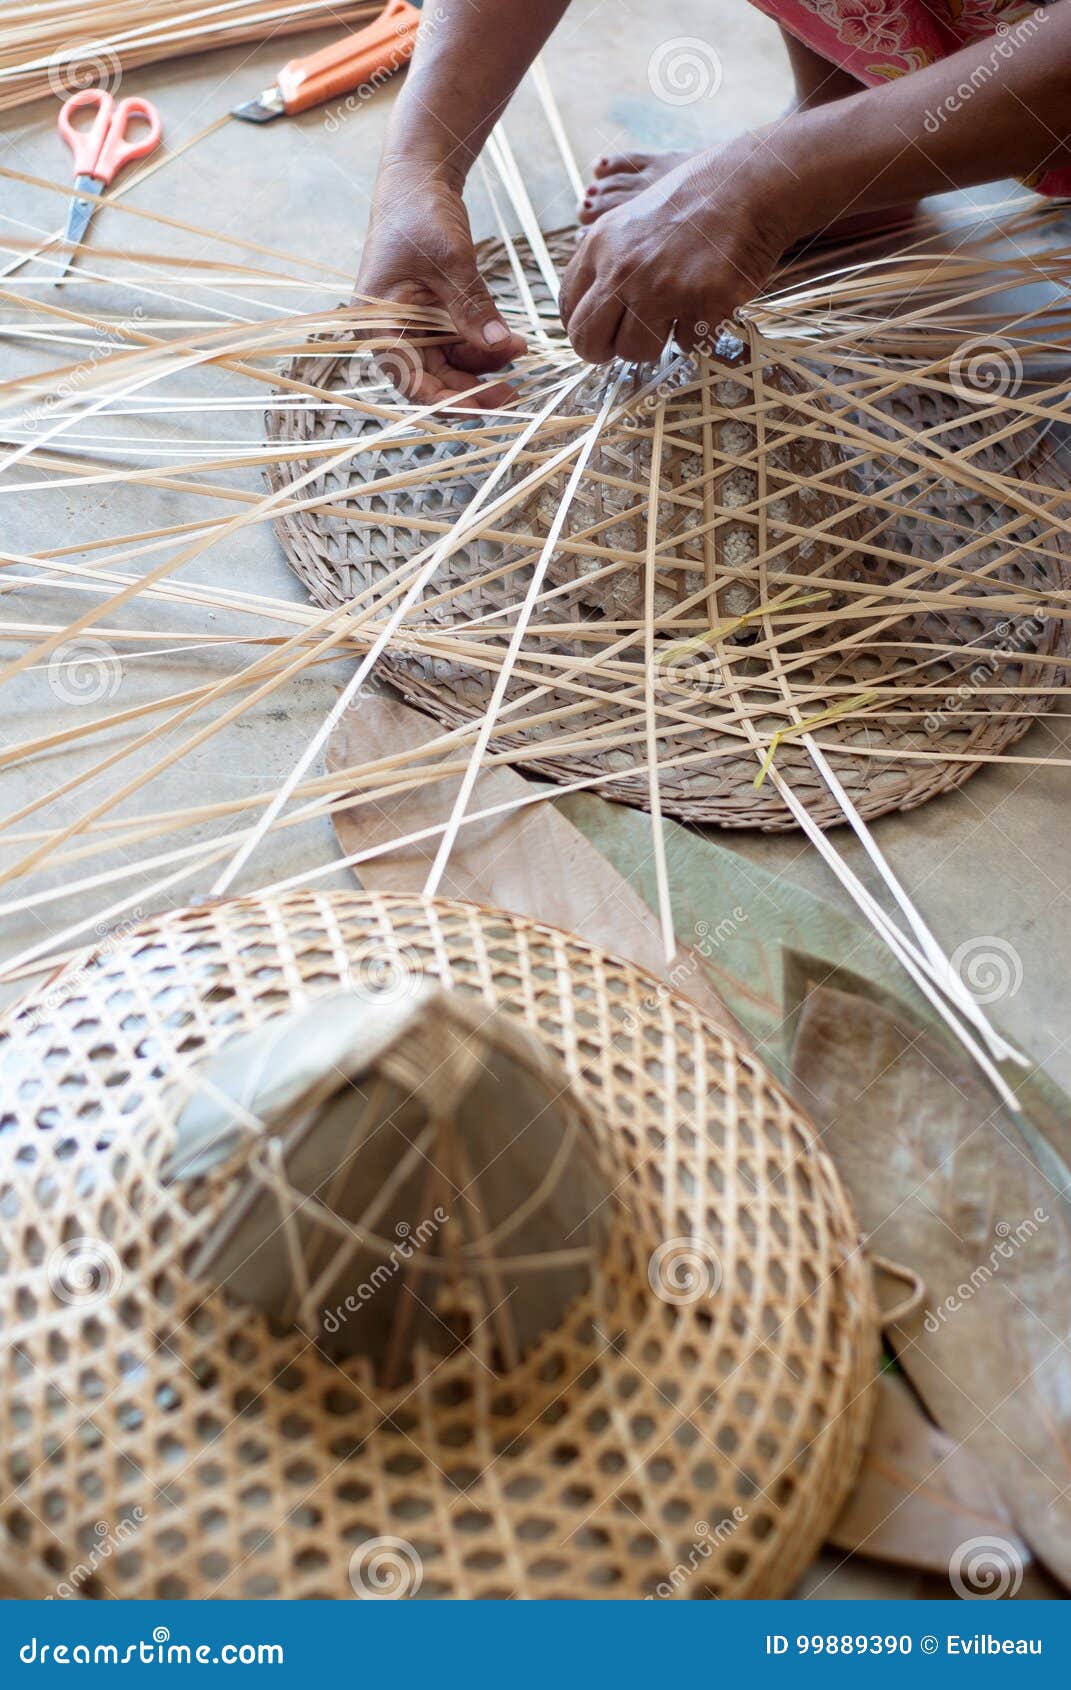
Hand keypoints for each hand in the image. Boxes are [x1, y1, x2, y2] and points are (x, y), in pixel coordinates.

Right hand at [355, 161, 526, 407]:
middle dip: (474, 385)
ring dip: (484, 363)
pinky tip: (510, 340)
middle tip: (515, 389)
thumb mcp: (450, 261)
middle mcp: (392, 332)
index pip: (411, 382)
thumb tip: (499, 347)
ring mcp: (413, 325)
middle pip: (433, 379)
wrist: (418, 179)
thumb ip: (472, 308)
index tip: (486, 407)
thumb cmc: (419, 213)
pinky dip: (483, 345)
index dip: (448, 401)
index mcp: (379, 324)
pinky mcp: (432, 316)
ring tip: (518, 348)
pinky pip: (459, 343)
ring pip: (450, 364)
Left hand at [558, 137, 794, 363]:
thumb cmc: (693, 202)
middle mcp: (623, 270)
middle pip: (588, 342)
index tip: (600, 332)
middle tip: (626, 344)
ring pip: (635, 353)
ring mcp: (661, 290)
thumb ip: (605, 261)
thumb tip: (588, 311)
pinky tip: (705, 304)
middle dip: (604, 352)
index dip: (583, 328)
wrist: (748, 184)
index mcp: (600, 245)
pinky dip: (695, 332)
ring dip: (654, 344)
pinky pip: (684, 345)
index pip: (568, 308)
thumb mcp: (630, 219)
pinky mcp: (699, 306)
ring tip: (673, 316)